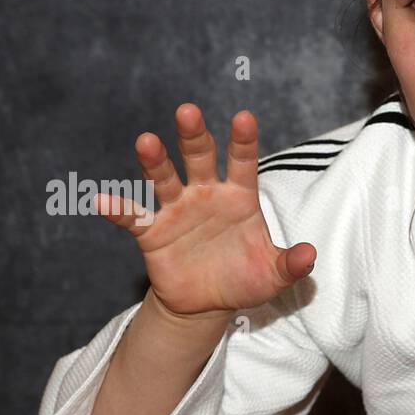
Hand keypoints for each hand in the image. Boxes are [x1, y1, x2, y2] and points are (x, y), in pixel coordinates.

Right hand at [95, 104, 316, 319]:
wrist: (207, 304)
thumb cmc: (243, 279)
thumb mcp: (272, 275)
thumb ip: (291, 264)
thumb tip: (310, 255)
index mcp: (239, 198)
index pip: (243, 163)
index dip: (243, 141)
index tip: (244, 117)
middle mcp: (206, 195)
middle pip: (199, 158)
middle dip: (193, 135)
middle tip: (188, 110)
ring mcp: (177, 210)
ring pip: (164, 179)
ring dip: (155, 161)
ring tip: (146, 141)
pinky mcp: (152, 233)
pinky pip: (134, 218)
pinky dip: (119, 210)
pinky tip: (104, 201)